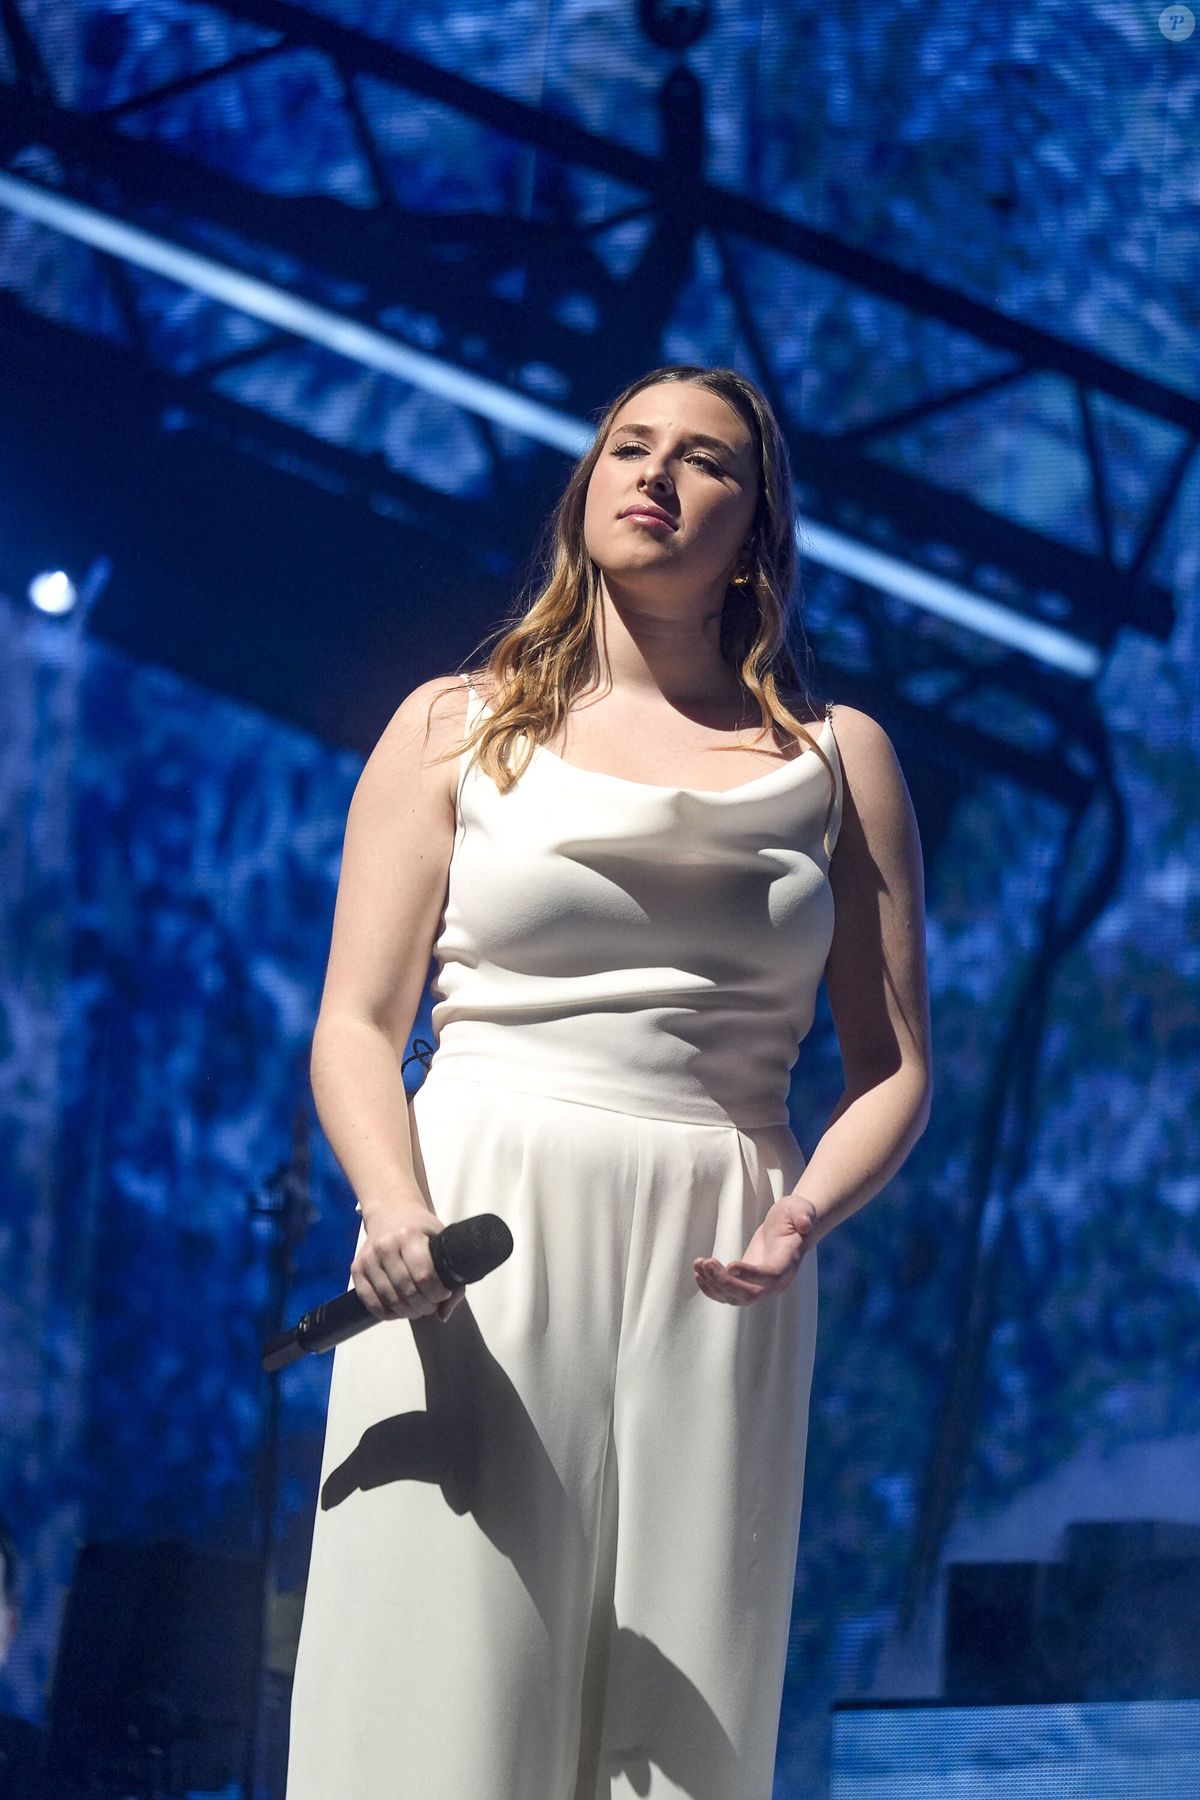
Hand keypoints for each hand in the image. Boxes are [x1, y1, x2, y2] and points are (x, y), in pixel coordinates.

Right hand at [353, 1195, 466, 1322]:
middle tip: (431, 1304)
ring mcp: (368, 1258)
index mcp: (410, 1236)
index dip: (437, 1293)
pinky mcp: (356, 1268)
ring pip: (390, 1299)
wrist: (390, 1211)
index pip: (424, 1276)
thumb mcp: (441, 1241)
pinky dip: (386, 1313)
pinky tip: (398, 1310)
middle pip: (407, 1291)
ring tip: (417, 1307)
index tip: (443, 1294)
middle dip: (424, 1306)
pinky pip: (370, 1302)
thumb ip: (452, 1277)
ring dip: (407, 1312)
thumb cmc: (420, 1229)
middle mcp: (385, 1246)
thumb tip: (443, 1315)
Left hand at [694, 1194, 817, 1305]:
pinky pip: (727, 1294)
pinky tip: (698, 1274)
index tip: (730, 1265)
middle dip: (725, 1282)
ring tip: (698, 1264)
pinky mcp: (746, 1283)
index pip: (770, 1276)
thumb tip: (805, 1224)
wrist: (789, 1227)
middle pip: (750, 1294)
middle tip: (706, 1263)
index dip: (751, 1274)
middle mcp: (776, 1282)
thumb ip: (804, 1215)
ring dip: (714, 1285)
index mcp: (788, 1264)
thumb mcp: (800, 1208)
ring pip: (735, 1298)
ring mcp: (760, 1287)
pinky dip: (711, 1288)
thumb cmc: (794, 1216)